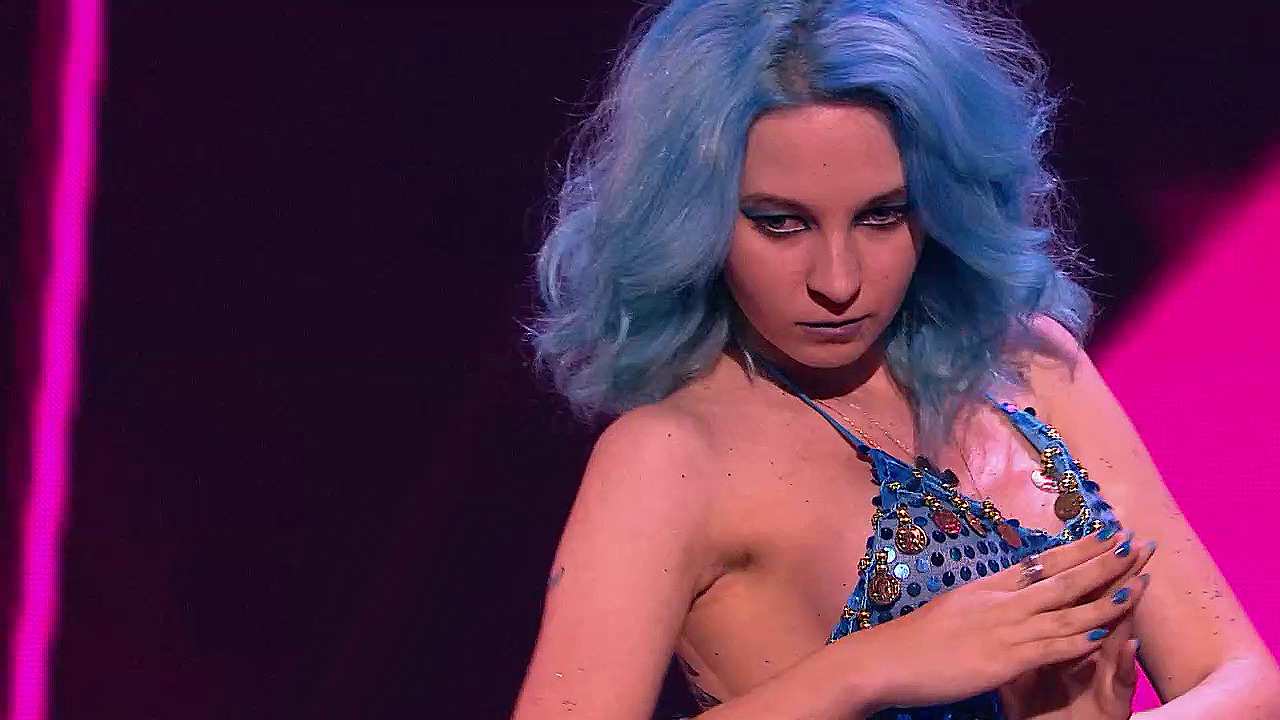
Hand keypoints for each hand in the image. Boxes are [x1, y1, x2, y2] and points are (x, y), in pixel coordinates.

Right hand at [860, 529, 1151, 712]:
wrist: (887, 658)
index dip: (1081, 547)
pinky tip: (1104, 632)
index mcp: (990, 587)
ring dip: (1107, 597)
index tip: (1110, 532)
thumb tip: (1001, 596)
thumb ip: (984, 603)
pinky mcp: (1003, 659)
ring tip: (1139, 582)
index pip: (1045, 562)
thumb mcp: (953, 609)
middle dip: (1105, 561)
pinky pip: (1050, 647)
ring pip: (1067, 610)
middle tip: (1139, 544)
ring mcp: (1005, 628)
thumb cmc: (915, 639)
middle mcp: (1002, 601)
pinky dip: (1080, 639)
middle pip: (1064, 577)